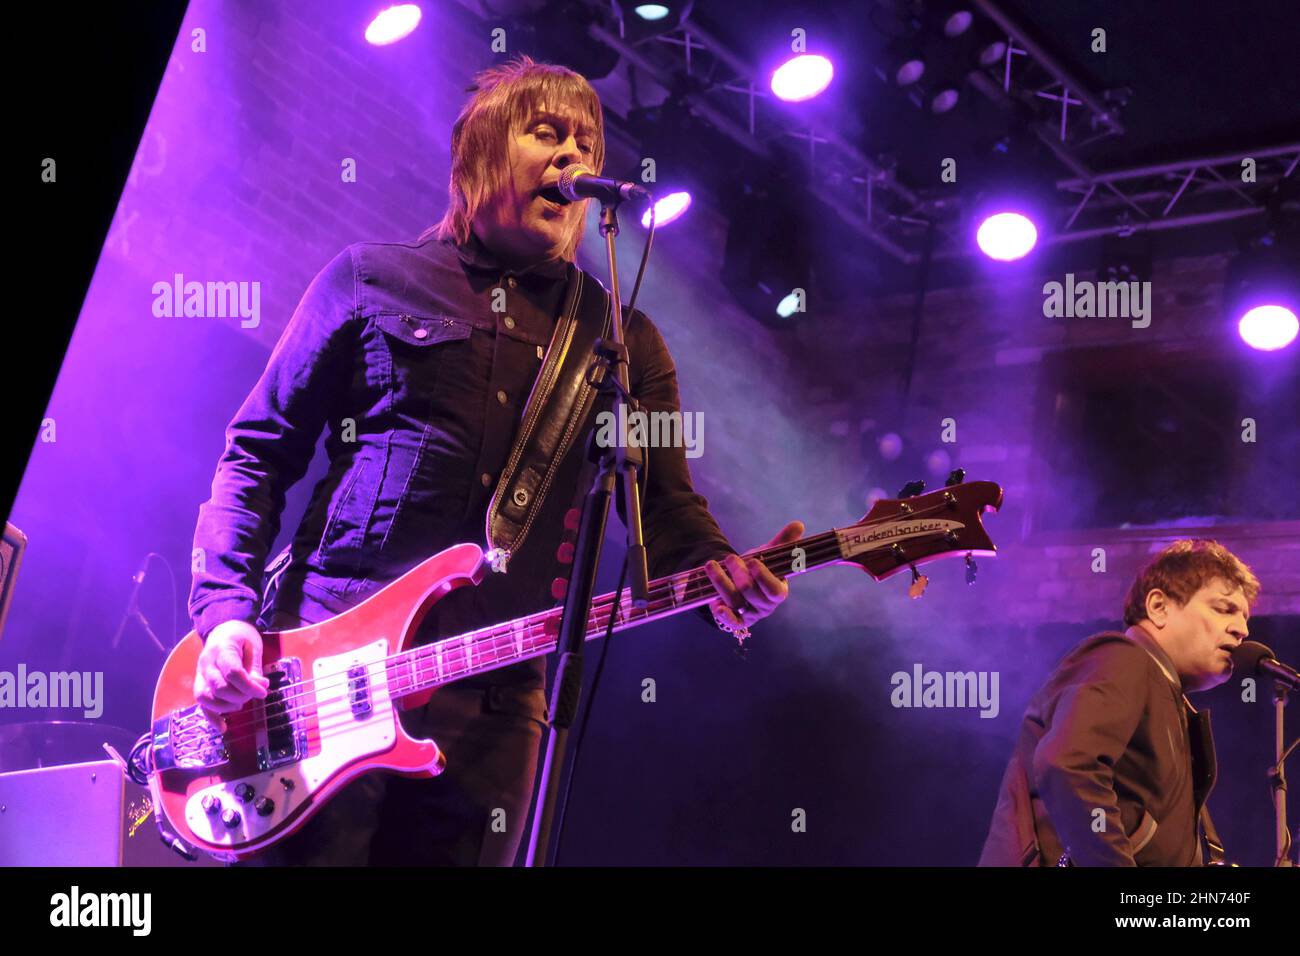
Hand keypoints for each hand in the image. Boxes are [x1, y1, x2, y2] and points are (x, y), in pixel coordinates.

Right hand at [194, 619, 270, 721]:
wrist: (223, 629)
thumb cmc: (241, 637)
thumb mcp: (254, 646)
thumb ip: (255, 667)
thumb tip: (260, 687)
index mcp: (221, 650)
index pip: (233, 672)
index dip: (249, 686)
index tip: (264, 692)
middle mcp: (206, 663)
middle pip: (219, 688)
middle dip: (240, 696)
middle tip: (254, 694)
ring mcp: (199, 674)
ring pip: (205, 697)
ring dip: (226, 706)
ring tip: (242, 702)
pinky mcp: (199, 683)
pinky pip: (200, 703)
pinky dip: (211, 717)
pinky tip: (223, 727)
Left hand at [704, 520, 803, 634]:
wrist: (740, 581)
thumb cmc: (758, 568)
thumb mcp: (768, 554)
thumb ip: (783, 542)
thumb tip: (798, 524)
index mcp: (778, 591)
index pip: (774, 590)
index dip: (763, 577)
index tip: (752, 561)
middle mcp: (765, 606)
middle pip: (750, 592)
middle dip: (738, 573)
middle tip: (731, 558)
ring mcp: (750, 614)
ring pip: (735, 601)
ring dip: (721, 582)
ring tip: (711, 565)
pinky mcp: (736, 620)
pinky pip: (731, 622)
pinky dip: (724, 615)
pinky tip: (716, 605)